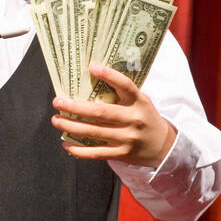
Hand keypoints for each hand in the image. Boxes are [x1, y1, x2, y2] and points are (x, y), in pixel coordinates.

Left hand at [50, 61, 176, 166]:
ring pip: (94, 132)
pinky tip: (66, 143)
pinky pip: (97, 153)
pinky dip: (79, 150)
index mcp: (139, 102)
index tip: (92, 67)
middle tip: (58, 102)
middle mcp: (133, 119)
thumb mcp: (140, 102)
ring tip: (56, 120)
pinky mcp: (122, 154)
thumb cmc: (145, 118)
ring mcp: (128, 138)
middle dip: (76, 107)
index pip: (125, 85)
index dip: (109, 76)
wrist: (163, 146)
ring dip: (72, 126)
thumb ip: (122, 94)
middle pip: (101, 112)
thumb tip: (92, 80)